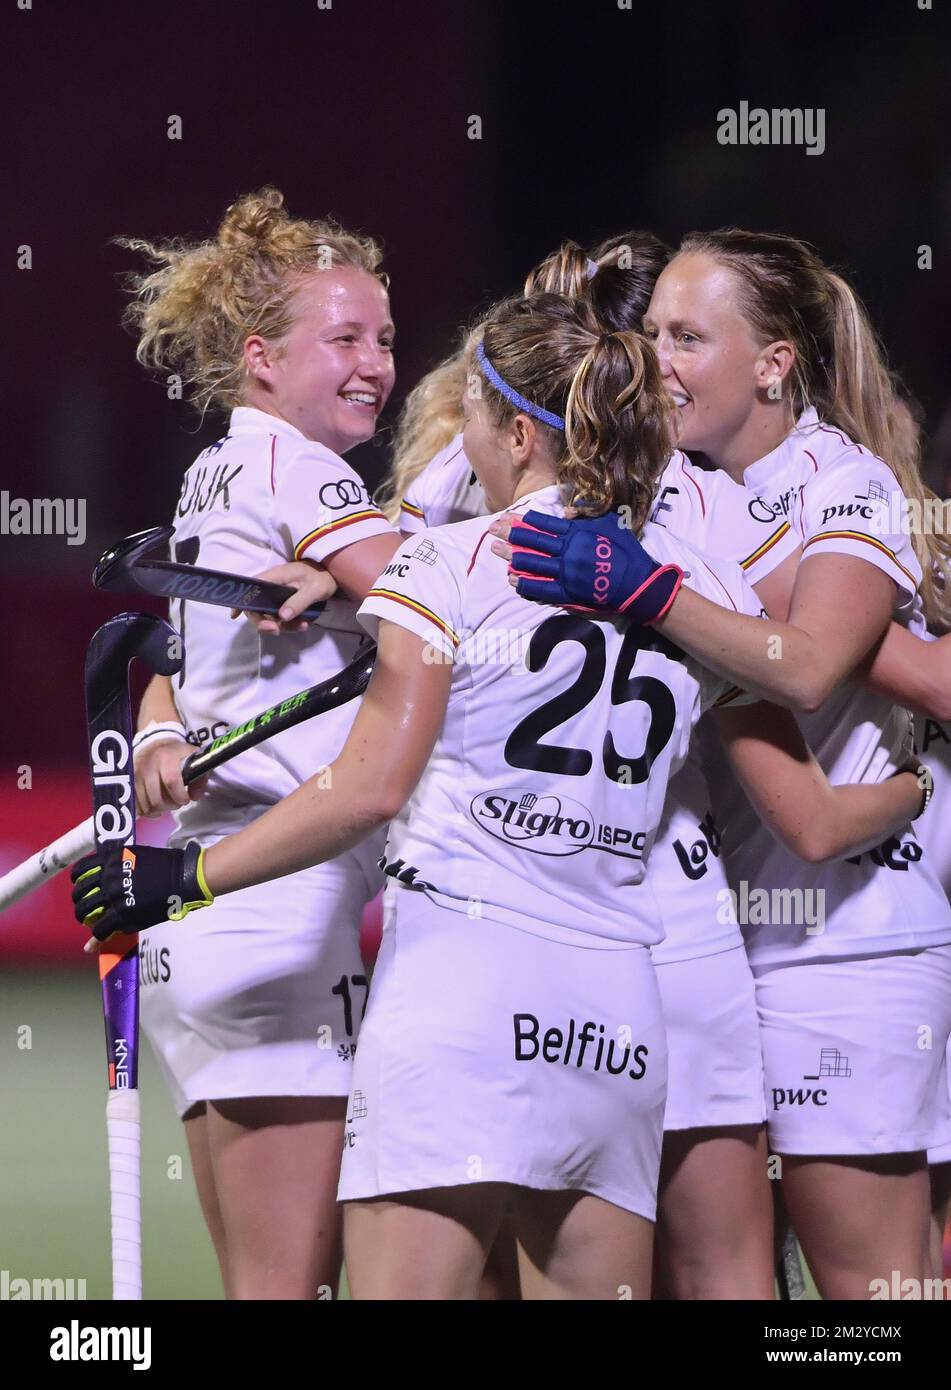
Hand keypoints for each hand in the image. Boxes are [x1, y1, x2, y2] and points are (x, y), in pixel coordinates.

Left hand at [71, 840, 212, 950]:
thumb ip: (121, 863)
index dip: (77, 880)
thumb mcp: (138, 855)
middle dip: (79, 902)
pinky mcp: (123, 913)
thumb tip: (111, 871)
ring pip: (85, 911)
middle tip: (85, 909)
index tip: (79, 886)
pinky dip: (95, 938)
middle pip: (80, 892)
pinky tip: (94, 943)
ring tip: (89, 924)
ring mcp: (114, 895)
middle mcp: (108, 875)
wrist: (184, 877)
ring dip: (84, 919)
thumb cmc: (167, 865)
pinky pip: (100, 929)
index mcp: (111, 860)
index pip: (81, 869)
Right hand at [135, 739, 206, 816]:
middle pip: (157, 798)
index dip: (180, 795)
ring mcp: (136, 776)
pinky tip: (157, 808)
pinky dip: (148, 811)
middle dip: (171, 805)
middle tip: (177, 803)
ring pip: (147, 805)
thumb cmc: (177, 755)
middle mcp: (148, 766)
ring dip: (160, 810)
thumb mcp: (193, 760)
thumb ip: (199, 778)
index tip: (186, 799)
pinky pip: (137, 806)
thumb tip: (195, 797)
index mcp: (167, 757)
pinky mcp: (130, 785)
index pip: (171, 780)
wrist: (154, 747)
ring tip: (168, 804)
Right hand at [231, 560, 337, 634]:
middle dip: (264, 622)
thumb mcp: (315, 589)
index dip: (240, 602)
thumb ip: (299, 601)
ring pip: (270, 616)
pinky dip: (290, 625)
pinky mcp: (284, 604)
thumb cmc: (322, 577)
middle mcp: (271, 587)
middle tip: (276, 631)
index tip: (234, 616)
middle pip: (256, 607)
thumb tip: (281, 616)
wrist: (332, 575)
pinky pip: (281, 618)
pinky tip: (304, 624)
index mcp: (274, 577)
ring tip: (303, 626)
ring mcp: (277, 596)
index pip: (250, 588)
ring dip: (283, 626)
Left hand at [489, 510, 683, 623]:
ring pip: (533, 563)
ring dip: (512, 556)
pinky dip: (525, 583)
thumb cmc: (626, 551)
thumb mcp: (610, 524)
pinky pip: (541, 588)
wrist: (636, 583)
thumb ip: (588, 515)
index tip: (508, 516)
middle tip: (493, 530)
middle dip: (510, 534)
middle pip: (533, 541)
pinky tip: (512, 579)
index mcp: (577, 533)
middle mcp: (568, 551)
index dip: (524, 520)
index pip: (544, 524)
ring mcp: (566, 573)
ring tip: (496, 550)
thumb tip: (568, 511)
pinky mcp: (567, 592)